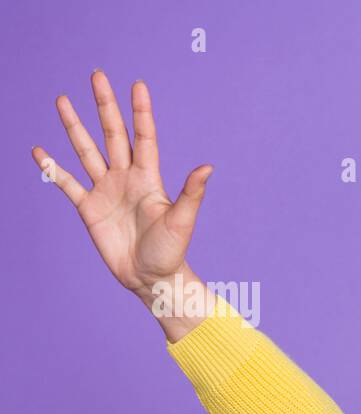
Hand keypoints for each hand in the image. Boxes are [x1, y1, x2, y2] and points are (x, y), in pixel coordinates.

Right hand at [31, 70, 212, 302]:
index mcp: (149, 178)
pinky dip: (52, 168)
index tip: (138, 85)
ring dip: (74, 126)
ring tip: (62, 100)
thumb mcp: (183, 220)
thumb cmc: (171, 251)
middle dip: (104, 105)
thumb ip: (192, 192)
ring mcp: (105, 191)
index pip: (143, 137)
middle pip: (113, 134)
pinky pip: (66, 183)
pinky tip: (39, 151)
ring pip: (86, 151)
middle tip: (97, 75)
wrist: (151, 278)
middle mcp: (125, 178)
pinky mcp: (88, 208)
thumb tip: (208, 167)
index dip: (140, 112)